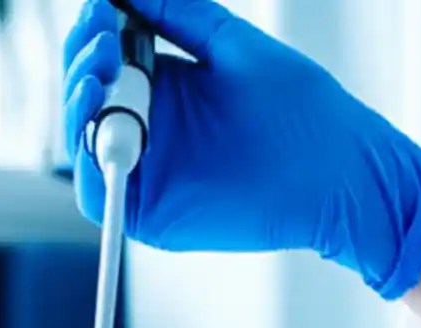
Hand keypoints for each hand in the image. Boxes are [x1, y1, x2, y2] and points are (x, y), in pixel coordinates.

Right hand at [63, 0, 420, 298]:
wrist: (342, 175)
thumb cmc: (305, 115)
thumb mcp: (234, 47)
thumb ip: (181, 15)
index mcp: (165, 90)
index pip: (106, 61)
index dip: (94, 34)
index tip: (100, 7)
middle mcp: (149, 130)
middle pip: (87, 98)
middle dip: (83, 62)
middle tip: (102, 38)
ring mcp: (147, 173)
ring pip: (83, 141)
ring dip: (78, 101)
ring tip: (98, 71)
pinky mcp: (149, 213)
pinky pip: (98, 190)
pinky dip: (86, 156)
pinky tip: (99, 114)